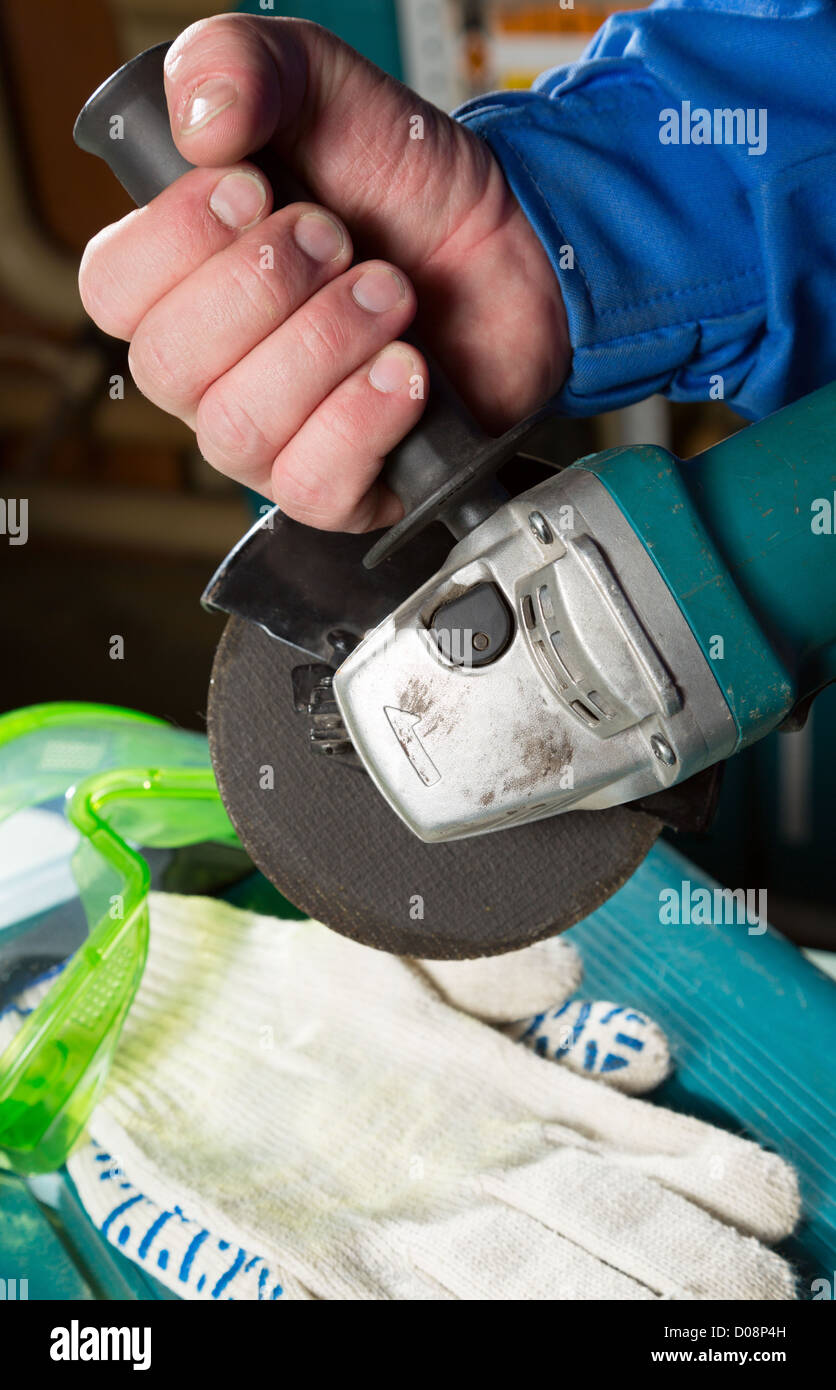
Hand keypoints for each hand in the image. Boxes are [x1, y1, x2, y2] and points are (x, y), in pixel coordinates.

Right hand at [78, 14, 568, 530]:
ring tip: (391, 292)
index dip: (178, 240)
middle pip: (170, 366)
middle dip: (266, 286)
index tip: (256, 188)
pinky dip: (364, 418)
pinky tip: (407, 368)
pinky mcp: (340, 488)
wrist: (513, 245)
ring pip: (241, 425)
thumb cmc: (405, 186)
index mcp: (182, 285)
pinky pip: (313, 485)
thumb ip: (244, 64)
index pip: (114, 292)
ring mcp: (272, 440)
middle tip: (340, 239)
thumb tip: (198, 121)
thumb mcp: (323, 86)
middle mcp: (214, 373)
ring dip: (325, 343)